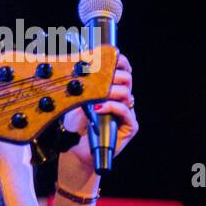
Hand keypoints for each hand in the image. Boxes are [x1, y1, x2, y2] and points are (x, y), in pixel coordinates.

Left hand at [60, 50, 137, 183]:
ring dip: (109, 91)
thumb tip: (75, 68)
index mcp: (112, 92)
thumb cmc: (74, 128)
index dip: (119, 61)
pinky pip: (125, 110)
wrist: (76, 151)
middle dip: (114, 73)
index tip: (109, 54)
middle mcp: (122, 100)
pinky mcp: (130, 126)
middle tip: (100, 72)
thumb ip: (80, 89)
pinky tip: (98, 108)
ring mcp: (127, 113)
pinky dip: (111, 107)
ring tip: (94, 96)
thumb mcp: (74, 103)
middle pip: (127, 78)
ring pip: (126, 93)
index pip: (122, 71)